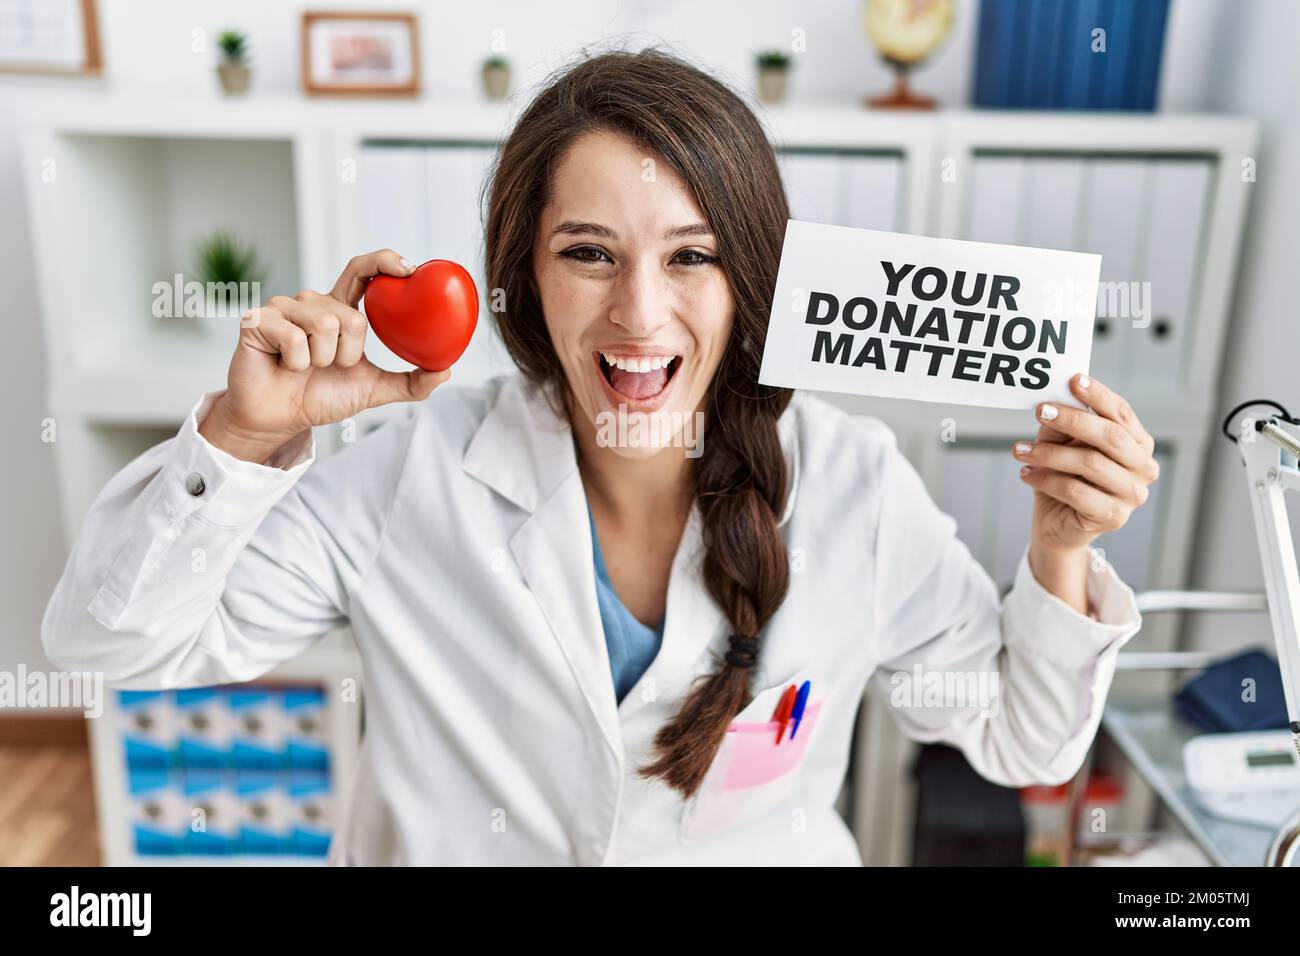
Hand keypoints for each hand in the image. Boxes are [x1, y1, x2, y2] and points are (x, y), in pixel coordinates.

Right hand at [200, 249, 449, 461]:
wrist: (279, 419)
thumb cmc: (320, 397)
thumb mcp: (372, 390)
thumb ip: (409, 382)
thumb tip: (446, 371)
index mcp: (339, 309)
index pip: (363, 272)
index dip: (384, 262)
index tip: (409, 268)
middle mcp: (313, 302)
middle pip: (352, 316)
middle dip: (349, 353)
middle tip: (331, 366)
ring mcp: (283, 308)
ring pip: (324, 326)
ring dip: (323, 360)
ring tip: (307, 367)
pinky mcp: (258, 320)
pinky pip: (294, 339)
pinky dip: (296, 363)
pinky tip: (285, 366)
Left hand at [1012, 374, 1159, 608]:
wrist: (1057, 523)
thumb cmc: (1064, 476)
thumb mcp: (1062, 444)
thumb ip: (1065, 422)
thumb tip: (1055, 397)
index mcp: (1138, 444)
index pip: (1122, 413)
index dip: (1099, 395)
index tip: (1073, 380)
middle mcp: (1143, 468)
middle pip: (1110, 436)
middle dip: (1074, 420)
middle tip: (1040, 411)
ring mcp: (1132, 494)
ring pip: (1089, 463)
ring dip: (1049, 453)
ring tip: (1020, 450)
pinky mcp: (1113, 516)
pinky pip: (1075, 490)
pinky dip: (1045, 479)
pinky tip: (1026, 473)